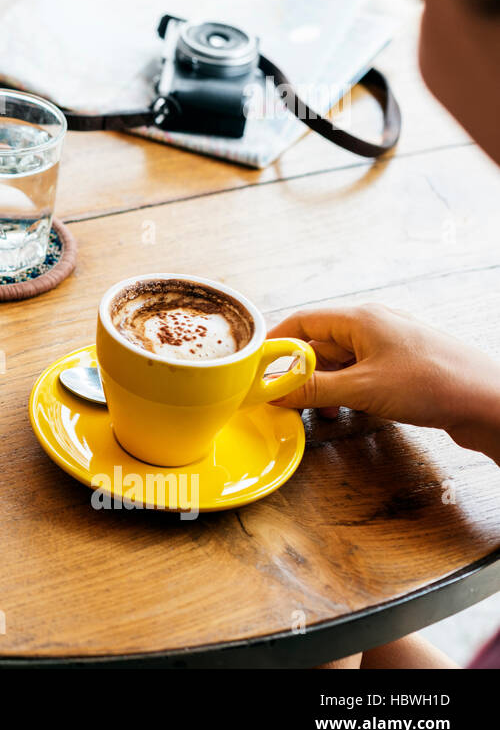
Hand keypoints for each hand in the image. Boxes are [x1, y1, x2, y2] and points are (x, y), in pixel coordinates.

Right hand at [268, 304, 499, 458]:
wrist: (490, 402)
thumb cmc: (436, 384)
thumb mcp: (362, 389)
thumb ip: (314, 389)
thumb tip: (275, 391)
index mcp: (360, 319)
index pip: (301, 321)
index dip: (274, 343)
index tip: (255, 367)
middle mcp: (373, 326)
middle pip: (318, 343)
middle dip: (296, 371)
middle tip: (279, 396)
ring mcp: (388, 347)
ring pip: (338, 362)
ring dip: (321, 385)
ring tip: (313, 410)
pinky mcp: (401, 367)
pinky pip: (358, 374)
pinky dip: (343, 392)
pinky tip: (343, 410)